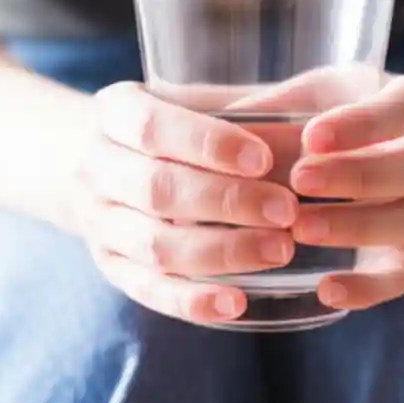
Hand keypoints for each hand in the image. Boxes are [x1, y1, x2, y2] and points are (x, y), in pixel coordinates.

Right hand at [77, 82, 299, 324]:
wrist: (90, 159)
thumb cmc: (171, 124)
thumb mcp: (193, 100)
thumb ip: (241, 109)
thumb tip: (313, 131)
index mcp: (113, 112)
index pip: (152, 128)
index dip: (208, 144)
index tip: (264, 158)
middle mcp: (95, 167)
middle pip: (156, 190)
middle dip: (227, 202)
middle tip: (288, 211)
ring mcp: (97, 222)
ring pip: (154, 245)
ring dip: (220, 253)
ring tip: (279, 251)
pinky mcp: (109, 265)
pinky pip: (147, 290)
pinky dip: (191, 301)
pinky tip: (236, 303)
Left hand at [288, 75, 403, 310]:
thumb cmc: (354, 116)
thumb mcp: (324, 93)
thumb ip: (282, 105)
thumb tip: (218, 124)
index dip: (363, 124)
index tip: (313, 135)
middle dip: (360, 176)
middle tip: (300, 180)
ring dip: (361, 228)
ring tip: (301, 229)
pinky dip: (372, 286)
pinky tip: (328, 290)